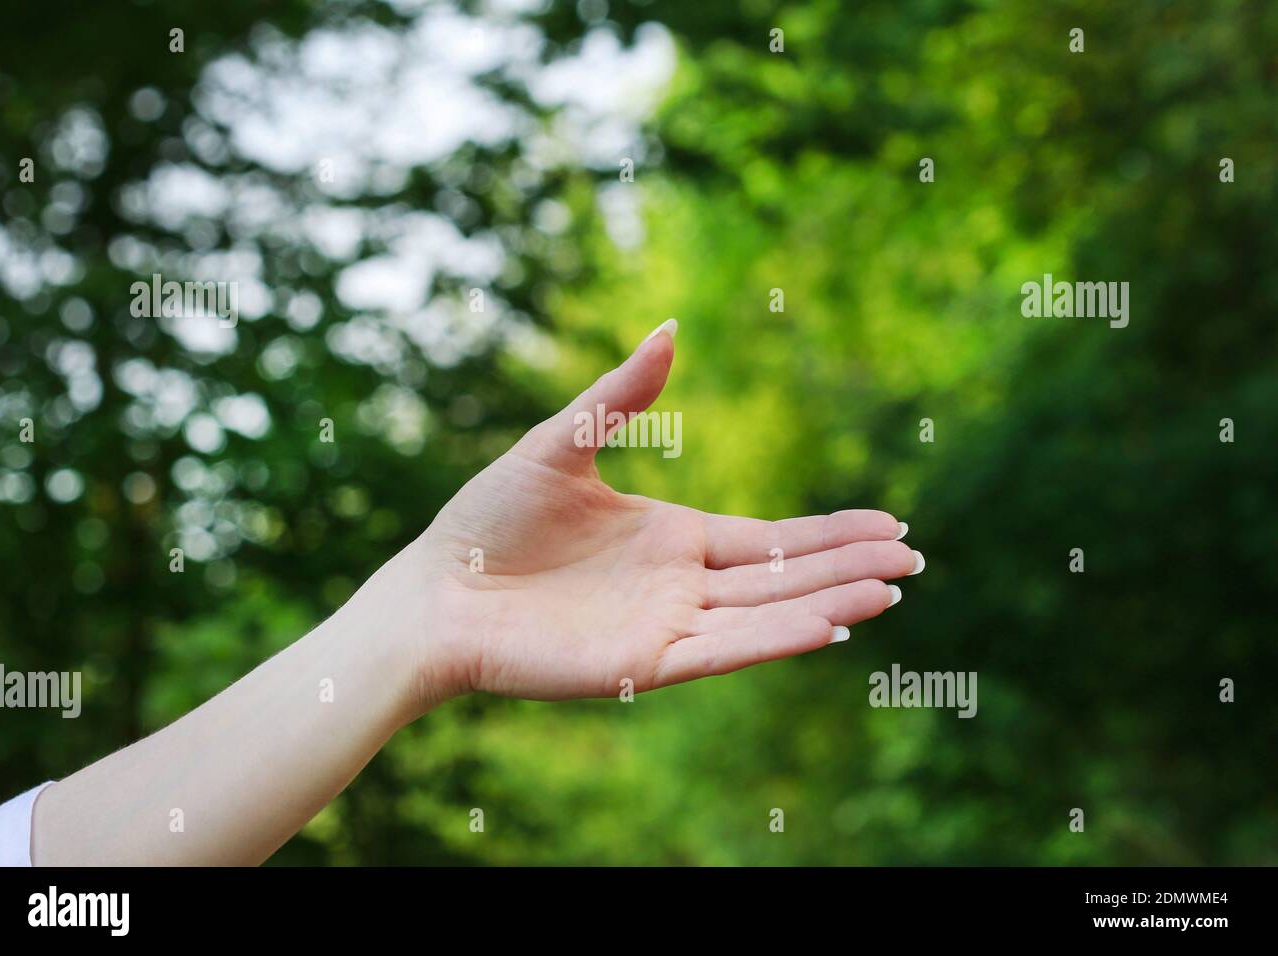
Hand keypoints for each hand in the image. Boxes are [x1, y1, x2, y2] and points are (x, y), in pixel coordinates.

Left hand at [386, 320, 921, 702]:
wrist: (435, 591)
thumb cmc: (488, 521)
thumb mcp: (561, 445)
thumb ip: (621, 397)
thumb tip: (671, 328)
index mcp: (671, 538)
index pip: (771, 540)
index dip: (831, 534)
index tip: (890, 524)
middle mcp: (679, 587)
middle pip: (784, 577)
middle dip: (850, 567)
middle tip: (916, 561)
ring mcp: (664, 628)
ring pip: (765, 617)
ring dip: (829, 604)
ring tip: (892, 590)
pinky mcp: (640, 666)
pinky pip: (722, 652)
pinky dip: (776, 640)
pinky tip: (828, 626)